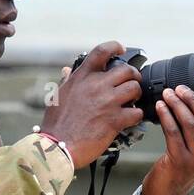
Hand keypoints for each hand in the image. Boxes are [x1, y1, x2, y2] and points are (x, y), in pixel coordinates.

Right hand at [40, 41, 143, 168]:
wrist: (57, 147)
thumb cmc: (56, 124)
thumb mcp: (57, 96)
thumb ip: (66, 81)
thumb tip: (66, 70)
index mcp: (81, 77)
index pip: (101, 52)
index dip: (115, 47)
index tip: (121, 49)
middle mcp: (96, 86)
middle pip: (126, 70)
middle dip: (133, 76)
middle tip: (132, 83)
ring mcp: (107, 102)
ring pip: (135, 88)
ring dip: (137, 95)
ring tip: (133, 101)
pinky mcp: (115, 120)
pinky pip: (137, 112)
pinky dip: (137, 115)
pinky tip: (131, 118)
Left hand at [140, 85, 193, 194]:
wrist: (167, 194)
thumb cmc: (182, 167)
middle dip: (193, 99)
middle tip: (181, 88)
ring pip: (190, 123)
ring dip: (177, 105)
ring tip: (168, 94)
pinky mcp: (180, 161)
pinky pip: (173, 132)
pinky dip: (166, 116)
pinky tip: (161, 107)